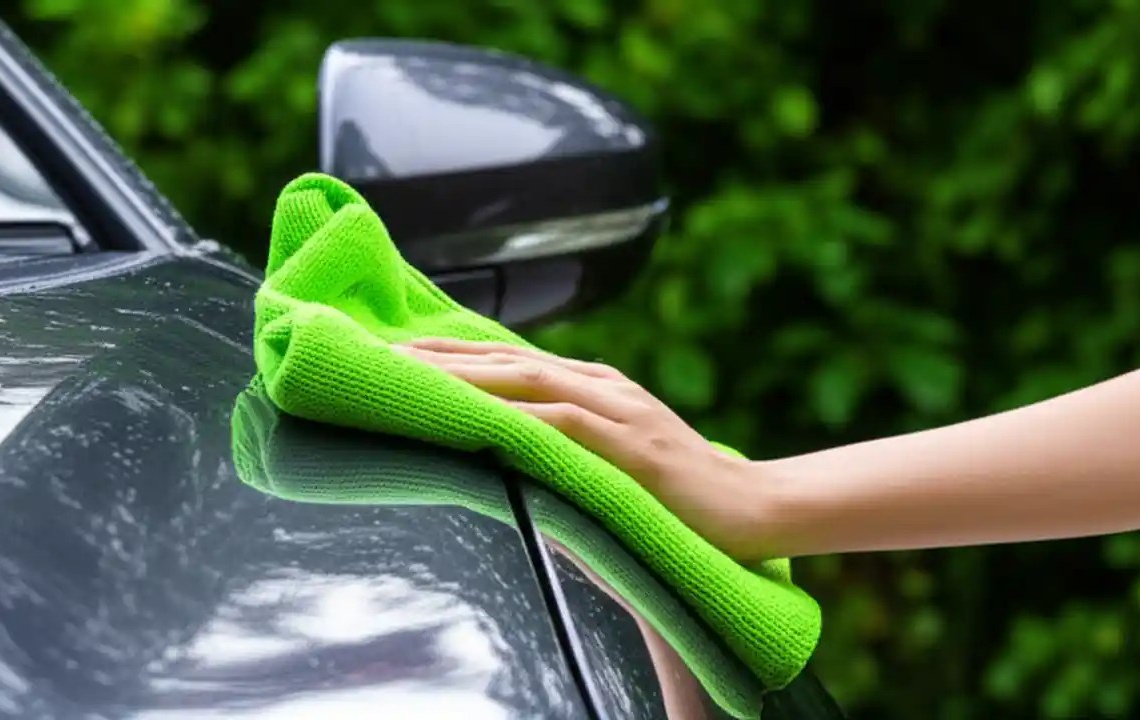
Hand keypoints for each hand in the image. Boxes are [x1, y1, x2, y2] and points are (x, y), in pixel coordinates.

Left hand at [396, 338, 779, 563]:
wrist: (756, 513)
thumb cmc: (680, 498)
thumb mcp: (614, 463)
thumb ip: (565, 452)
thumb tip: (503, 460)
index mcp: (599, 389)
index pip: (514, 362)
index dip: (456, 355)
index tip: (402, 355)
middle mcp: (606, 388)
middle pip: (510, 361)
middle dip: (443, 357)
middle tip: (383, 354)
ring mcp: (622, 413)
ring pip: (529, 382)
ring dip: (466, 376)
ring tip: (410, 375)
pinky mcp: (634, 448)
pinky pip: (565, 425)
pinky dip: (517, 417)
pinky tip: (477, 415)